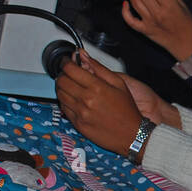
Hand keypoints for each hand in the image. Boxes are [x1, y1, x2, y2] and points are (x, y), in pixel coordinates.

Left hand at [55, 52, 177, 154]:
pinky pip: (63, 108)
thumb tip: (83, 55)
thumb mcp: (119, 83)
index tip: (67, 62)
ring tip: (71, 86)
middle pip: (61, 81)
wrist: (132, 135)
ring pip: (60, 94)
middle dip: (63, 74)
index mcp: (97, 88)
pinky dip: (65, 101)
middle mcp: (86, 100)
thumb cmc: (128, 110)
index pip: (70, 69)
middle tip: (69, 74)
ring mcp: (80, 113)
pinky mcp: (78, 124)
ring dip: (62, 87)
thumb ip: (99, 68)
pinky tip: (74, 100)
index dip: (66, 62)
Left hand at [123, 0, 191, 61]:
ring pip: (134, 1)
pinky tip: (125, 3)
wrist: (186, 42)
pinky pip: (130, 20)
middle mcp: (157, 13)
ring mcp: (149, 22)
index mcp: (168, 5)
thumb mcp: (180, 1)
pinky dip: (125, 11)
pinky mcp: (144, 30)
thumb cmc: (185, 22)